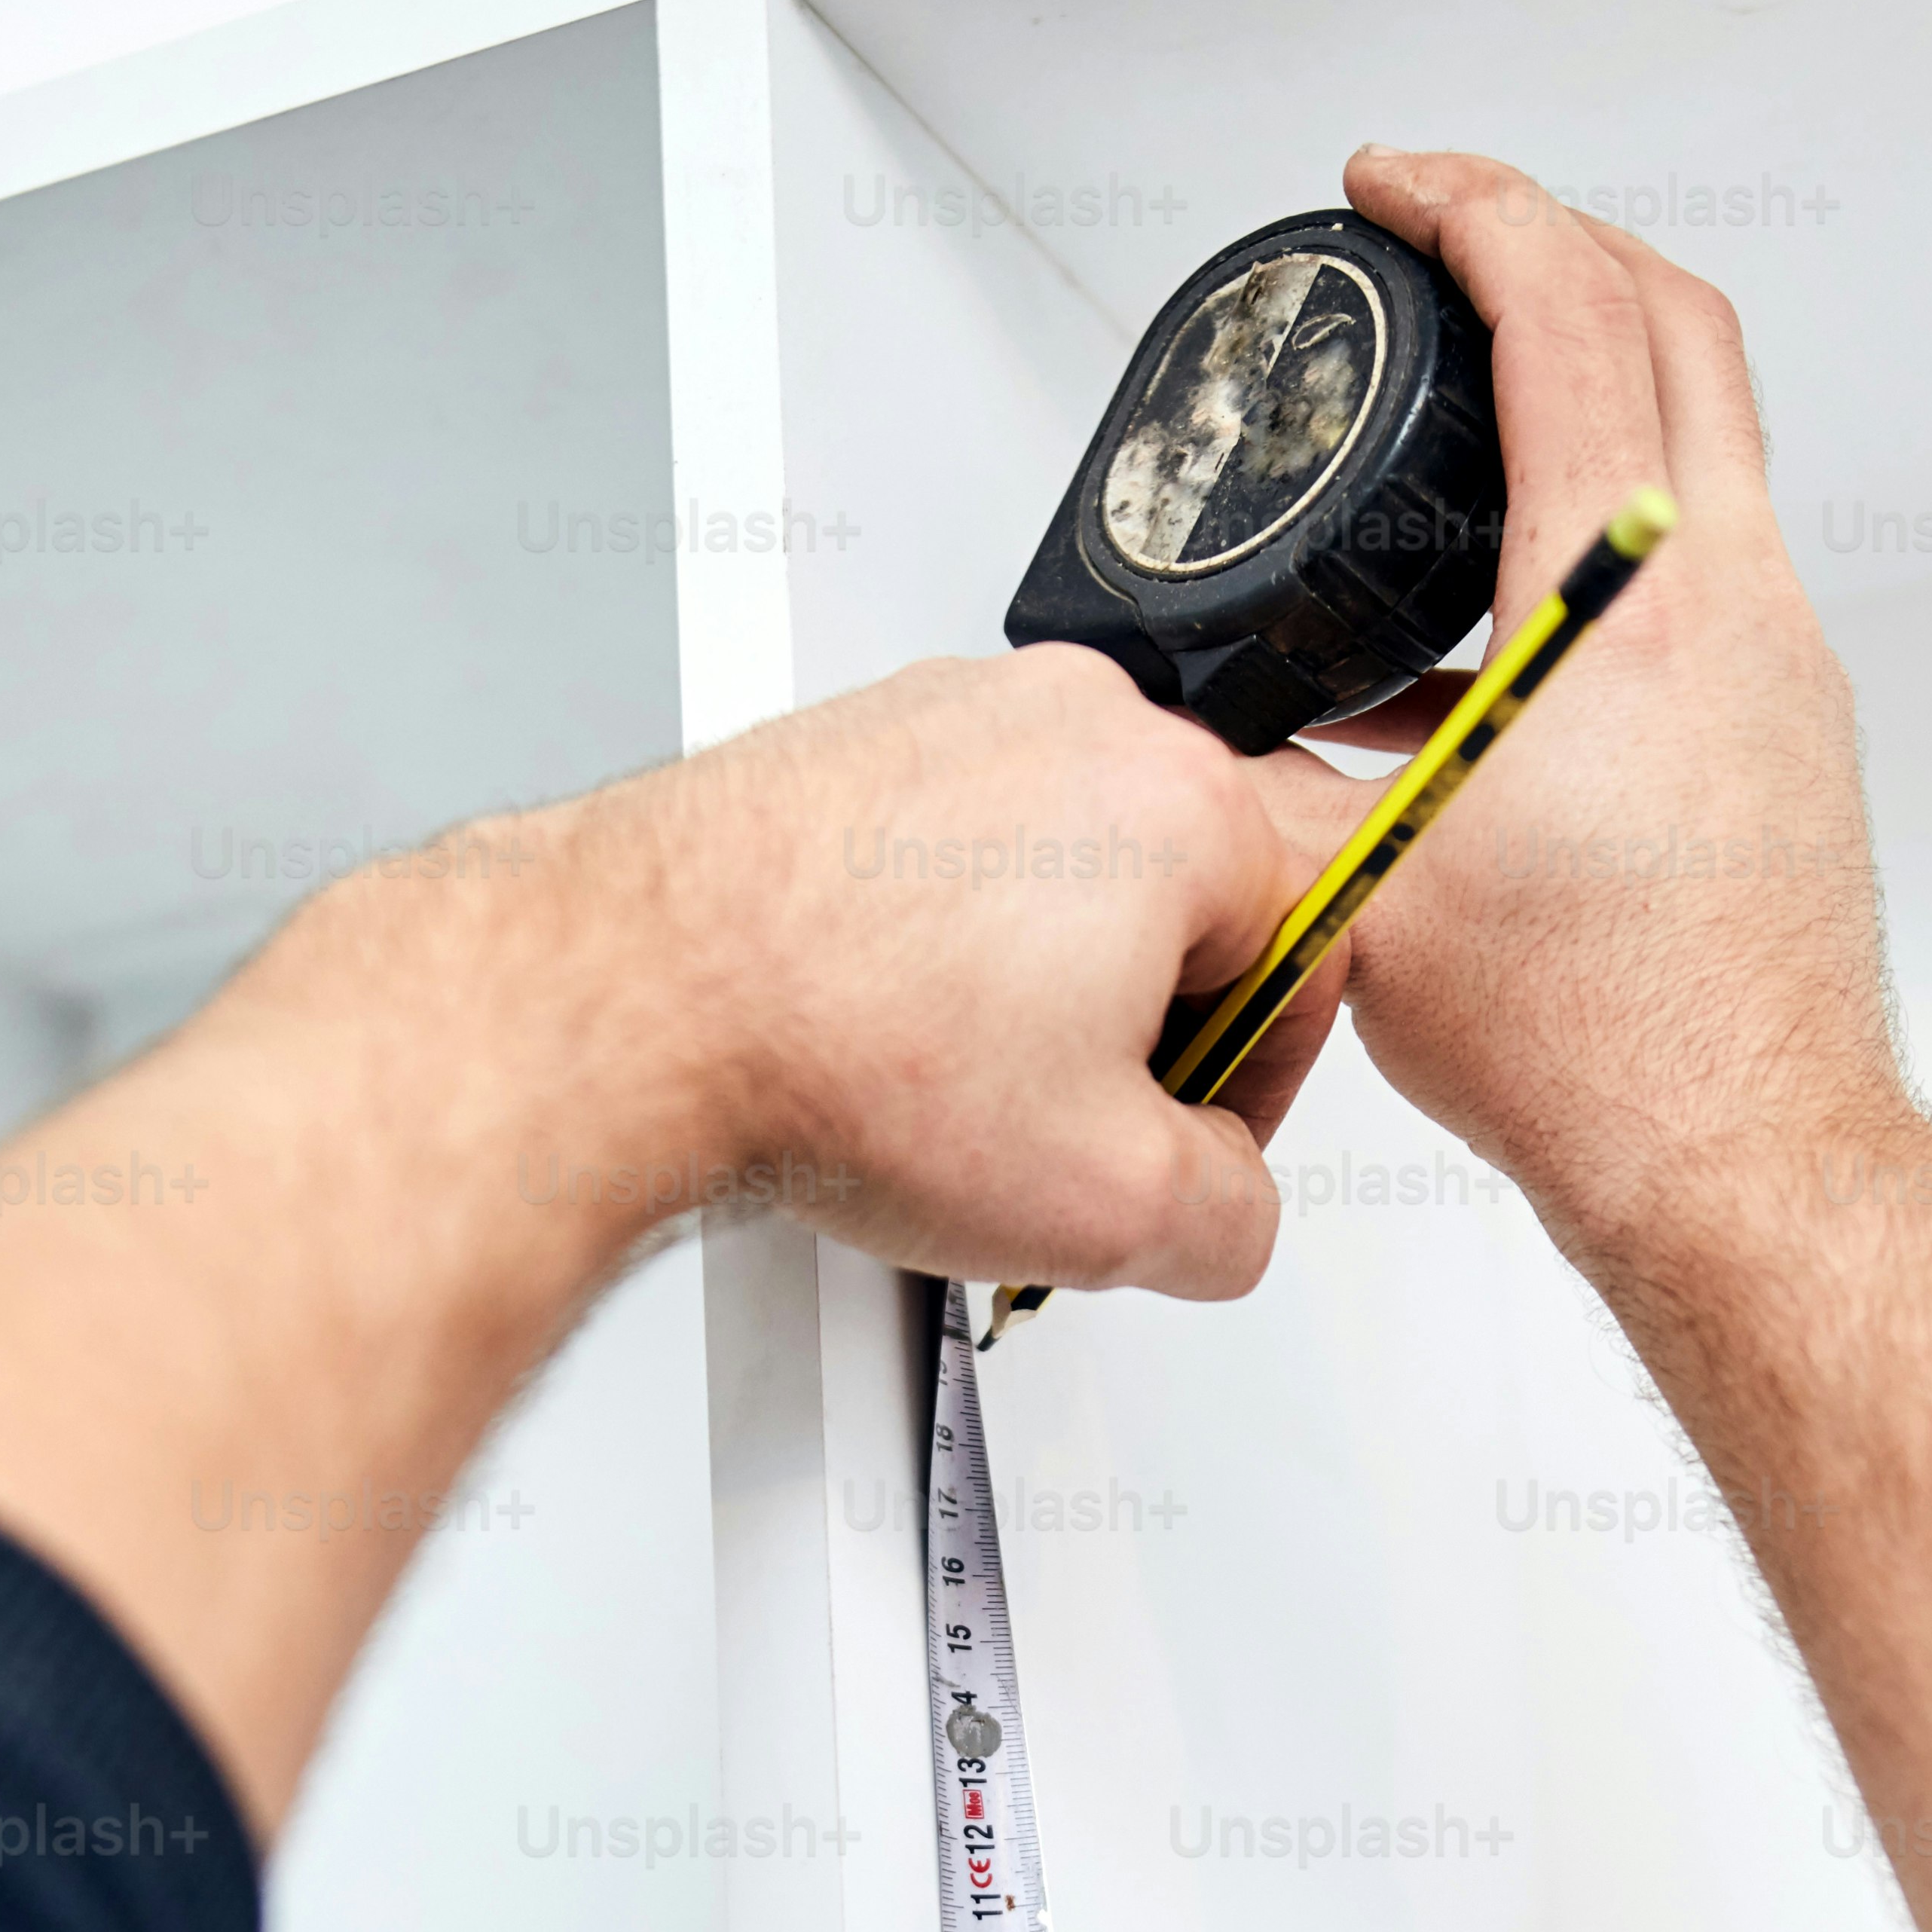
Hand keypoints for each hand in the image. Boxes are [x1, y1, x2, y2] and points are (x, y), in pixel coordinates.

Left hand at [574, 645, 1349, 1301]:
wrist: (628, 997)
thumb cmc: (836, 1053)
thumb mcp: (1109, 1207)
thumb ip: (1233, 1216)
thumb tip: (1224, 1202)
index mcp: (1182, 802)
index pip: (1302, 958)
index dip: (1250, 1085)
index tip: (1183, 1143)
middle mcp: (1074, 721)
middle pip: (1176, 910)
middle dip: (1129, 1034)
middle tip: (1045, 1128)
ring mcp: (953, 715)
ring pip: (1057, 880)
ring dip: (1027, 989)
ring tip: (940, 1081)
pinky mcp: (854, 741)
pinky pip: (947, 851)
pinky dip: (930, 941)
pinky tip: (876, 1026)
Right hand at [1320, 145, 1918, 1267]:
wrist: (1741, 1159)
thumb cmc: (1594, 1050)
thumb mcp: (1367, 887)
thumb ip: (1278, 778)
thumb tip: (1205, 743)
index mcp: (1622, 601)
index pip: (1567, 311)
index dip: (1471, 210)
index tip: (1395, 185)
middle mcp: (1733, 602)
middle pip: (1676, 322)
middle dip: (1556, 244)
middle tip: (1450, 243)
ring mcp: (1782, 661)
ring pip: (1704, 441)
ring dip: (1594, 388)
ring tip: (1467, 425)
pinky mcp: (1789, 730)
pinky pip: (1699, 570)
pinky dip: (1609, 533)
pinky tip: (1501, 626)